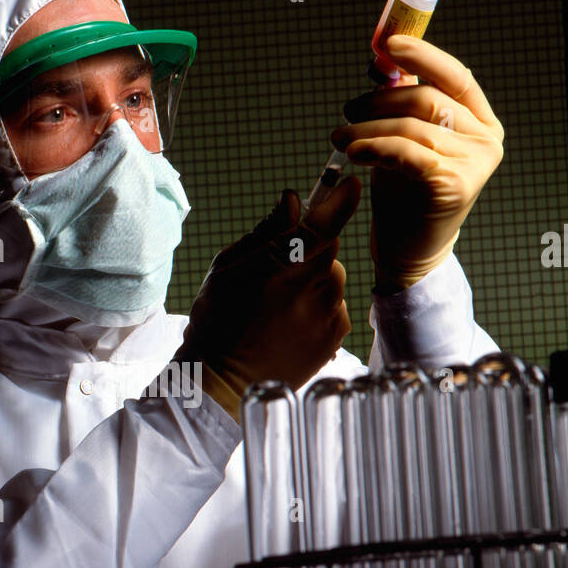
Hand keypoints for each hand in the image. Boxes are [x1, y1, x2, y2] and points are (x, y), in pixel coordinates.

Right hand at [174, 178, 360, 419]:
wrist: (224, 383)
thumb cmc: (217, 322)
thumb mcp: (227, 268)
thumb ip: (265, 233)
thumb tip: (293, 202)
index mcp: (282, 263)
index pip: (322, 222)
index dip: (338, 201)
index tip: (350, 185)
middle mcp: (313, 286)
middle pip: (326, 250)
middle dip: (306, 254)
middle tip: (273, 280)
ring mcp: (329, 313)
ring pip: (331, 278)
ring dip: (313, 283)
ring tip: (280, 309)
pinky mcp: (337, 336)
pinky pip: (335, 307)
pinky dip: (319, 310)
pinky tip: (290, 326)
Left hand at [330, 33, 503, 290]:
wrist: (409, 248)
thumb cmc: (405, 190)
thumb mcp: (403, 137)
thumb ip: (401, 100)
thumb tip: (381, 61)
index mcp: (480, 120)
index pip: (455, 76)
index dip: (422, 56)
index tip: (388, 44)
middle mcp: (485, 139)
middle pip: (426, 100)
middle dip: (379, 100)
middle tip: (348, 110)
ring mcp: (475, 163)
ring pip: (411, 126)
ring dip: (366, 127)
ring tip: (340, 137)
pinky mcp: (454, 185)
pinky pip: (406, 152)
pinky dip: (374, 146)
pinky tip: (353, 151)